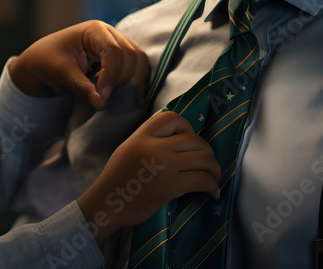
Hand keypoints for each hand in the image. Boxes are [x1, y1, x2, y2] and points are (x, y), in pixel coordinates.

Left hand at [9, 20, 148, 109]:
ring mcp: (117, 44)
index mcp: (94, 30)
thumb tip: (100, 104)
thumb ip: (81, 87)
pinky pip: (137, 67)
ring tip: (110, 95)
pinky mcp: (120, 58)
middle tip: (101, 97)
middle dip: (119, 79)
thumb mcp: (61, 73)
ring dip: (130, 81)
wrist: (42, 62)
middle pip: (129, 55)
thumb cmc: (48, 61)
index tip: (101, 97)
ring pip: (137, 61)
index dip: (110, 76)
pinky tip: (138, 99)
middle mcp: (110, 33)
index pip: (113, 51)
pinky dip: (138, 82)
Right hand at [76, 111, 221, 243]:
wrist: (107, 204)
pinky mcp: (171, 186)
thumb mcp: (127, 150)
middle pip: (194, 140)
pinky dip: (212, 186)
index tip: (190, 140)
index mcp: (141, 136)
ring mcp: (164, 165)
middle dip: (207, 151)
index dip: (187, 126)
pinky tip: (212, 192)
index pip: (172, 117)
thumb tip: (175, 141)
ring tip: (214, 177)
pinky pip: (202, 180)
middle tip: (209, 163)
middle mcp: (154, 146)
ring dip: (215, 169)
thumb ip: (148, 141)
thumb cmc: (116, 181)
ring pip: (203, 158)